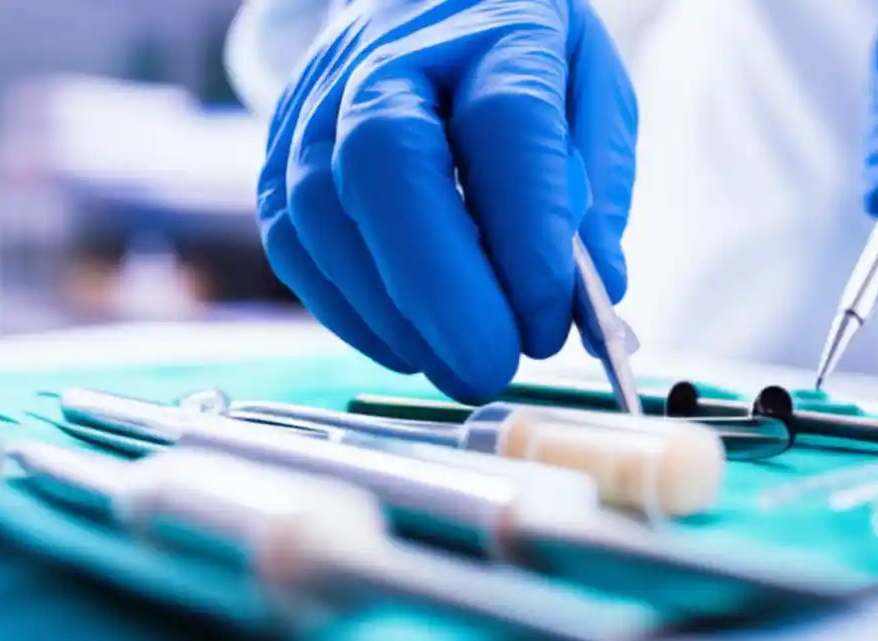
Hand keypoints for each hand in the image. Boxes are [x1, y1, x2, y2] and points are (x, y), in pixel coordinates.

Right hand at [258, 0, 636, 400]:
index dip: (526, 236)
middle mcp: (389, 58)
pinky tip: (409, 345)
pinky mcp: (280, 158)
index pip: (504, 125)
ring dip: (395, 317)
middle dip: (440, 290)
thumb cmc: (521, 65)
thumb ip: (598, 194)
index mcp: (494, 30)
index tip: (551, 322)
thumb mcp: (593, 101)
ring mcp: (318, 105)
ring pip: (324, 215)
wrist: (426, 12)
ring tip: (460, 366)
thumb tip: (593, 297)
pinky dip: (351, 315)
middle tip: (492, 368)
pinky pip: (294, 247)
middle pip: (384, 164)